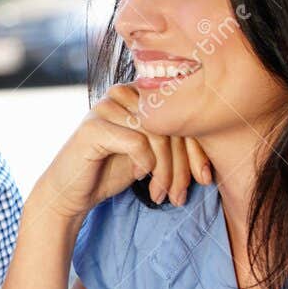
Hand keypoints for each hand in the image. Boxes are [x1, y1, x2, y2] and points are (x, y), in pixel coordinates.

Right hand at [31, 83, 210, 220]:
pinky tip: (139, 178)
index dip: (197, 149)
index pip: (181, 114)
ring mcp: (105, 107)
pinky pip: (137, 142)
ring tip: (162, 194)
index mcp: (138, 93)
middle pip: (172, 123)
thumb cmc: (111, 172)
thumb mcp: (151, 155)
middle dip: (183, 165)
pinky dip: (145, 164)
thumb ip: (174, 142)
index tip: (204, 179)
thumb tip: (216, 148)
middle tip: (180, 195)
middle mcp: (122, 93)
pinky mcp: (93, 127)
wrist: (71, 193)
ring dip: (166, 171)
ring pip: (158, 134)